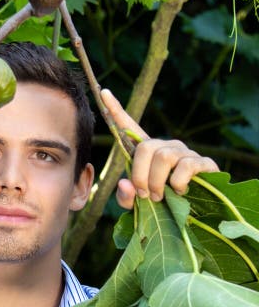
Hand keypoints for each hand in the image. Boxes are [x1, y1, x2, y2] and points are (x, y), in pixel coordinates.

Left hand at [101, 89, 218, 208]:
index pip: (129, 126)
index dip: (116, 110)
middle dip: (140, 175)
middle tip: (146, 195)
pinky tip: (180, 191)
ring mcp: (185, 152)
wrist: (197, 213)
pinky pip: (185, 166)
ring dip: (157, 182)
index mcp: (147, 153)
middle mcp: (165, 147)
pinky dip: (178, 183)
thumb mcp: (139, 204)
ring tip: (160, 197)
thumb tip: (125, 183)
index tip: (103, 92)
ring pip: (163, 157)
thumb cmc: (163, 204)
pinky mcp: (203, 162)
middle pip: (145, 147)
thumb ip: (126, 196)